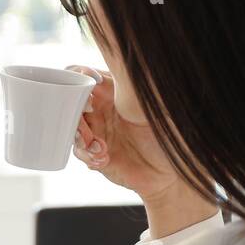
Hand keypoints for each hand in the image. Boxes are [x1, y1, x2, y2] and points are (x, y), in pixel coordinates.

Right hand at [69, 64, 219, 234]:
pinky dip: (88, 156)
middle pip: (71, 103)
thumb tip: (109, 73)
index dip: (77, 80)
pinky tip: (103, 159)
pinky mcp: (96, 154)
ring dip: (81, 139)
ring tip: (100, 149)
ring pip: (73, 128)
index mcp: (113, 89)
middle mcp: (102, 108)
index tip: (87, 92)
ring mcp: (98, 131)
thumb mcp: (156, 105)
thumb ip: (133, 87)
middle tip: (88, 129)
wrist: (173, 171)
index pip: (84, 75)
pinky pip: (81, 152)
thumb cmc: (171, 134)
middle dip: (75, 116)